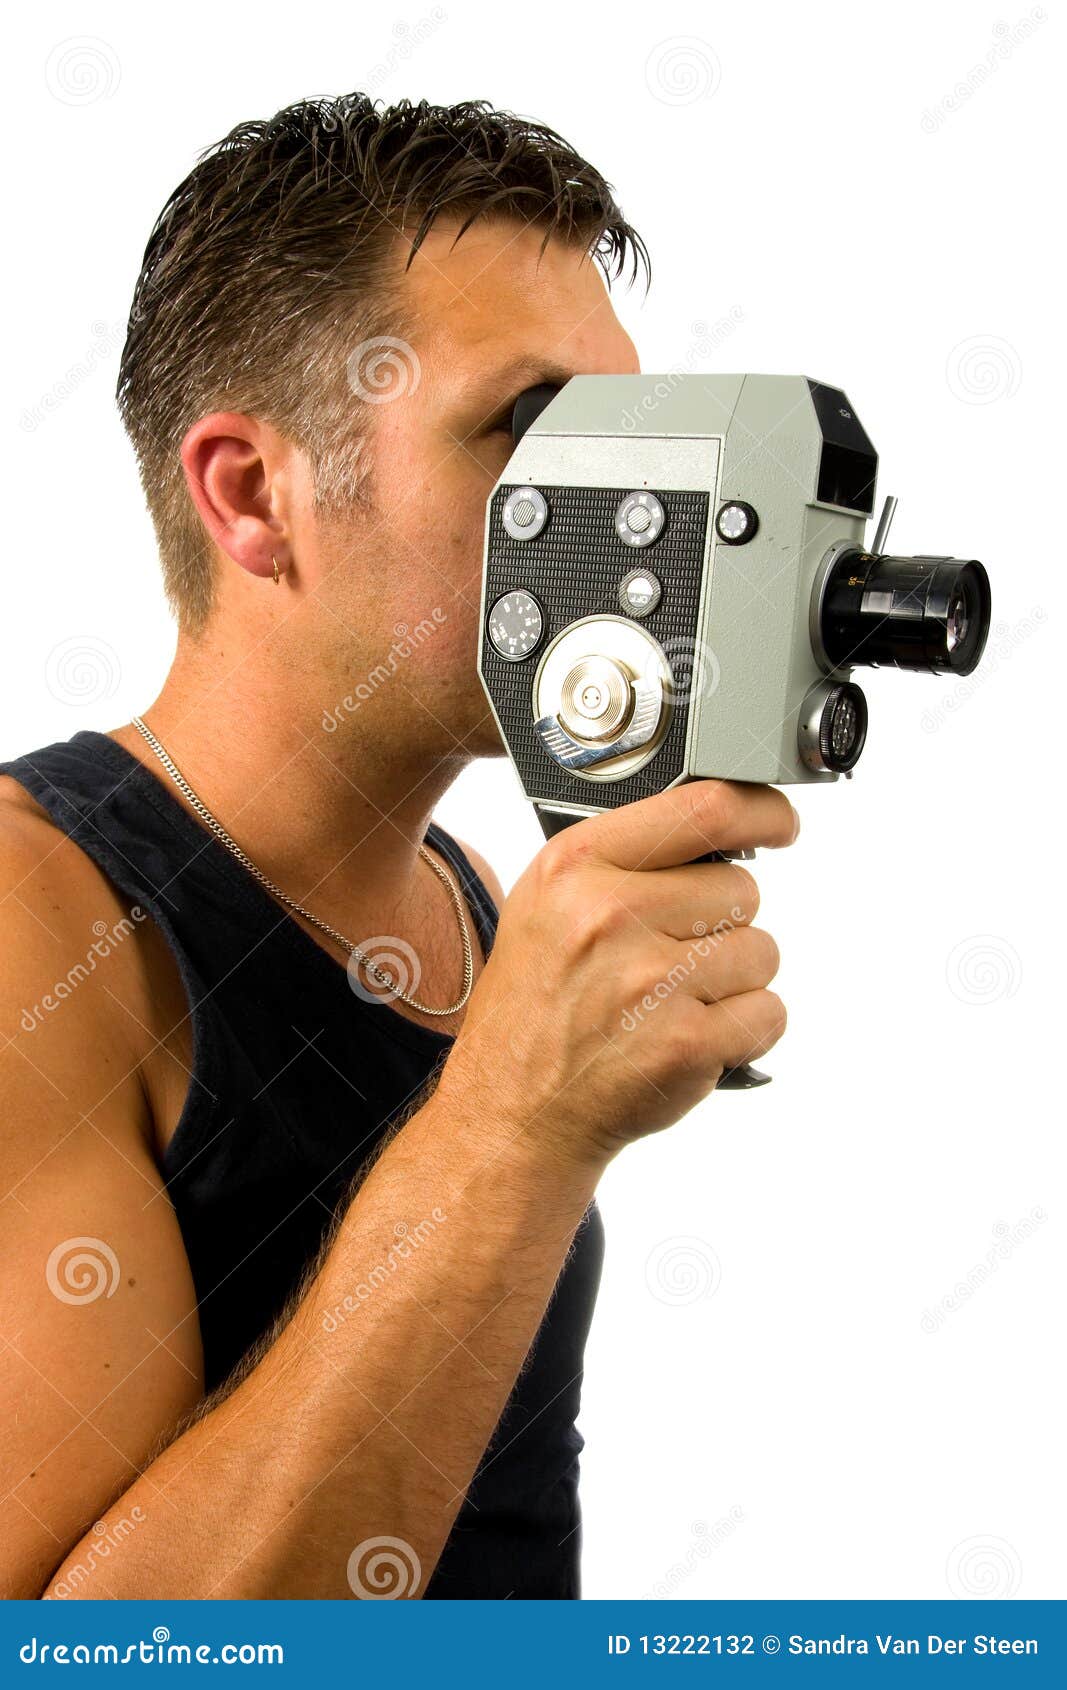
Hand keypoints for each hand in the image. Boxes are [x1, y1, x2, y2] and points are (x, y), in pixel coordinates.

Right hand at [436, 779, 797, 1170]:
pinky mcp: (685, 1043)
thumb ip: (623, 860)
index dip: (761, 812)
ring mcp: (650, 981)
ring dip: (735, 982)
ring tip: (673, 1004)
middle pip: (741, 888)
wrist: (512, 1112)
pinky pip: (768, 1013)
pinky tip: (692, 1038)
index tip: (779, 821)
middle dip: (725, 924)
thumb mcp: (548, 906)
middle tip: (672, 960)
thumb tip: (723, 829)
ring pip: (762, 951)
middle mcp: (609, 915)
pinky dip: (744, 1031)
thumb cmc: (537, 1008)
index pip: (703, 808)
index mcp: (574, 866)